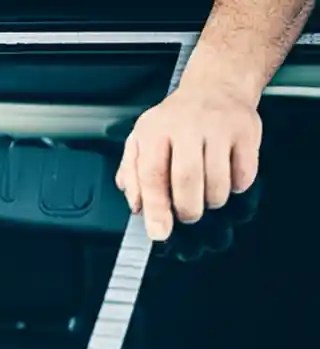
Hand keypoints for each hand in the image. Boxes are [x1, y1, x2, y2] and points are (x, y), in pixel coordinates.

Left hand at [115, 81, 262, 240]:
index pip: (152, 175)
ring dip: (212, 200)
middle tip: (187, 215)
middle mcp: (187, 125)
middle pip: (187, 180)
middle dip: (187, 209)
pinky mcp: (247, 130)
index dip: (156, 208)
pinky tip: (227, 176)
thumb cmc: (174, 120)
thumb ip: (132, 173)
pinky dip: (236, 186)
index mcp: (155, 130)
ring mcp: (220, 127)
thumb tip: (136, 205)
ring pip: (218, 182)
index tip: (159, 232)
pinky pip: (244, 174)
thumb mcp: (141, 139)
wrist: (215, 86)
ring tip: (205, 193)